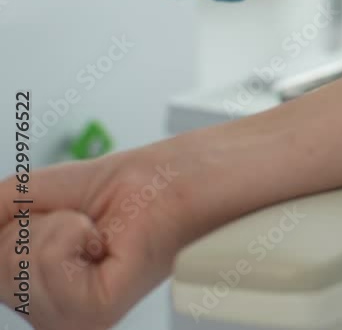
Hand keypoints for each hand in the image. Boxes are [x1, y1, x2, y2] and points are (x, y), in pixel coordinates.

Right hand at [0, 150, 186, 329]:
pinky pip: (47, 262)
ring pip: (14, 263)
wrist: (168, 182)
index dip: (8, 237)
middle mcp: (44, 318)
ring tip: (91, 231)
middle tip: (77, 224)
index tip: (62, 228)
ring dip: (54, 227)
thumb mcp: (19, 198)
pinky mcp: (93, 314)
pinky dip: (72, 233)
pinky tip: (100, 241)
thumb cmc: (113, 190)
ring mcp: (67, 322)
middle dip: (27, 226)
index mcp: (29, 297)